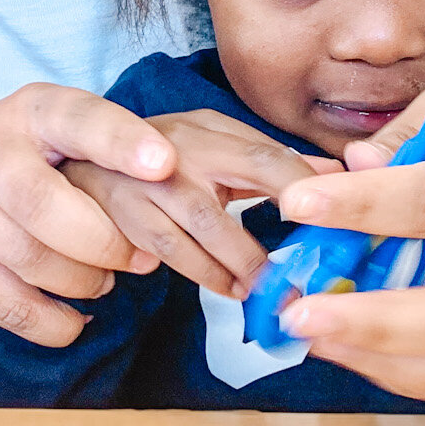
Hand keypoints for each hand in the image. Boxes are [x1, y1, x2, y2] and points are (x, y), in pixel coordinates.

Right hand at [0, 83, 178, 346]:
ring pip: (28, 259)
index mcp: (33, 111)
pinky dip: (52, 321)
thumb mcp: (65, 129)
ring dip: (82, 281)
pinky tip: (75, 314)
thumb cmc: (30, 155)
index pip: (77, 120)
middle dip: (102, 242)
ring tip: (103, 280)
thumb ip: (111, 149)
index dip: (120, 142)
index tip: (163, 163)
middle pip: (41, 203)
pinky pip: (7, 304)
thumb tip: (178, 187)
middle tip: (140, 260)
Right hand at [65, 109, 340, 300]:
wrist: (87, 151)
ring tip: (261, 292)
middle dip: (254, 255)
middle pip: (215, 212)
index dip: (299, 193)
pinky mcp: (119, 219)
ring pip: (184, 242)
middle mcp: (171, 159)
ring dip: (227, 272)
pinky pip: (160, 255)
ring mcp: (140, 192)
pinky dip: (200, 274)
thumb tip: (337, 172)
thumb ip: (273, 157)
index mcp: (206, 132)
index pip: (263, 159)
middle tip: (292, 285)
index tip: (333, 226)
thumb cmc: (166, 149)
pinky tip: (227, 287)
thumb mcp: (219, 139)